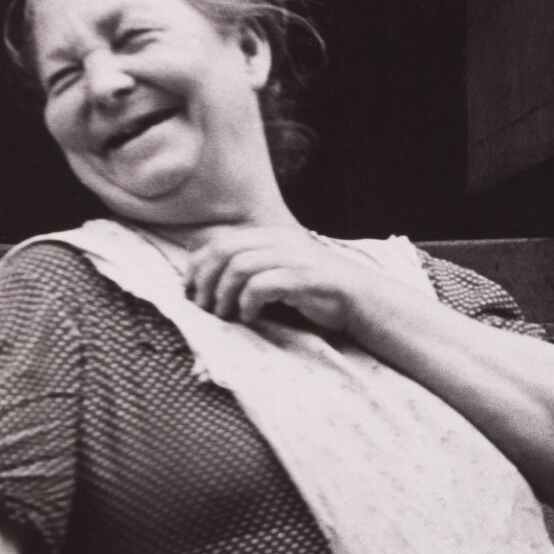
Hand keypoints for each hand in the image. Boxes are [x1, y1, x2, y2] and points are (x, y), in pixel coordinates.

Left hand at [184, 226, 394, 332]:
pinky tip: (250, 317)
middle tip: (204, 308)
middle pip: (223, 251)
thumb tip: (206, 276)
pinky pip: (262, 285)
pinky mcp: (303, 278)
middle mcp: (278, 241)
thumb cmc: (316, 293)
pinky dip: (248, 303)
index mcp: (269, 236)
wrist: (361, 300)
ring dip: (224, 295)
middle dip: (205, 281)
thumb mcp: (279, 273)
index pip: (218, 242)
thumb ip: (251, 267)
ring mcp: (292, 257)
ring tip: (225, 315)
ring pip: (239, 267)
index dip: (197, 266)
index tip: (191, 292)